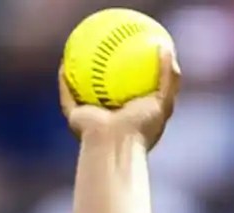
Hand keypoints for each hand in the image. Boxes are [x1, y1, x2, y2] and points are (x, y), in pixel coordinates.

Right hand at [58, 45, 180, 148]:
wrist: (116, 146)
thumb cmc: (142, 127)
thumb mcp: (164, 100)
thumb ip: (169, 76)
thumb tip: (166, 47)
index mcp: (133, 115)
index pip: (134, 90)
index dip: (133, 72)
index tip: (134, 53)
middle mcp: (111, 116)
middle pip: (106, 89)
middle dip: (104, 71)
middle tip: (105, 48)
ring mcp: (92, 117)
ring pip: (82, 91)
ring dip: (79, 73)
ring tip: (78, 50)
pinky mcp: (76, 117)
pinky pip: (67, 94)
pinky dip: (64, 80)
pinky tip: (65, 61)